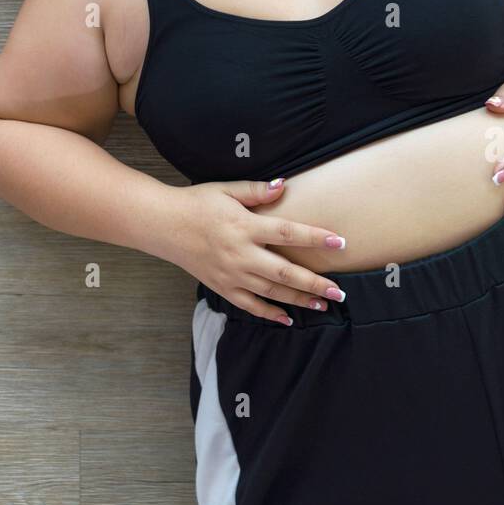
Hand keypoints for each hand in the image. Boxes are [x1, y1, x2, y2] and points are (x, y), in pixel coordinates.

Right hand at [167, 178, 347, 324]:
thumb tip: (283, 186)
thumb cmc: (197, 203)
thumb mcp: (226, 189)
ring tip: (323, 304)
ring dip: (299, 300)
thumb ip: (256, 190)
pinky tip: (288, 318)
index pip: (287, 232)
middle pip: (285, 273)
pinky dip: (270, 314)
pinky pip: (250, 306)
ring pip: (272, 293)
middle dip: (315, 283)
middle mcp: (241, 255)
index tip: (339, 242)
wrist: (164, 225)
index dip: (315, 237)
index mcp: (245, 227)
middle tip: (340, 291)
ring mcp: (232, 275)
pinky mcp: (223, 288)